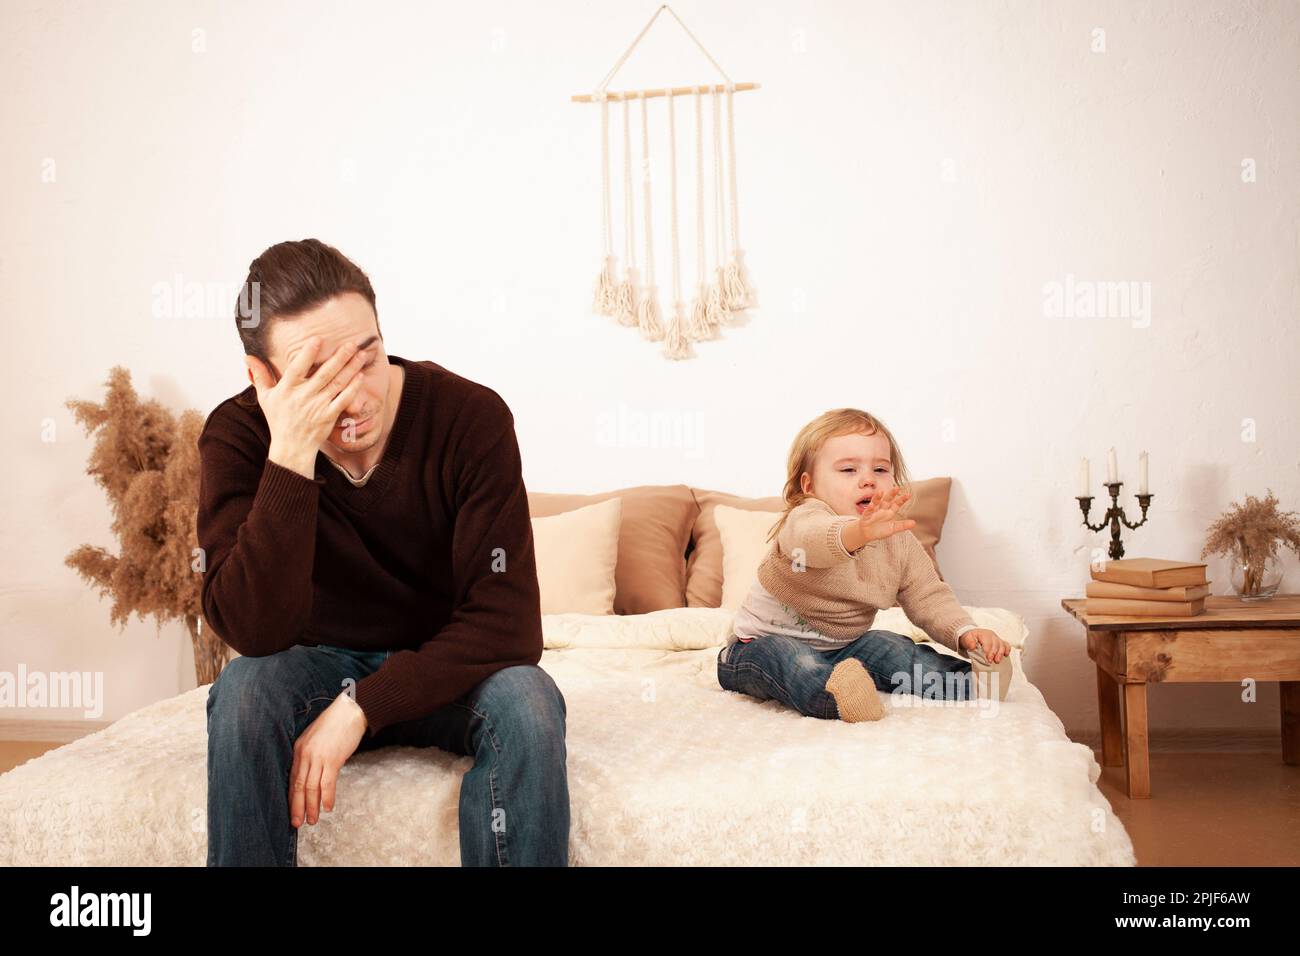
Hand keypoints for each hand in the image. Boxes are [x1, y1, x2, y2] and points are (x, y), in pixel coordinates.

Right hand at [246, 337, 367, 472]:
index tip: (318, 339)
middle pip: (324, 373)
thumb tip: (247, 357)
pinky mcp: (329, 416)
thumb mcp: (265, 397)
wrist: (291, 448)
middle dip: (340, 357)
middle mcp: (303, 396)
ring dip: (351, 368)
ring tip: (362, 354)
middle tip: (353, 343)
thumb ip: (260, 375)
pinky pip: (343, 400)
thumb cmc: (278, 420)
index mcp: (287, 389)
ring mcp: (318, 407)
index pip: (297, 367)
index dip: (308, 353)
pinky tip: (360, 376)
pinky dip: (353, 388)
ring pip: (337, 384)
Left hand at [289, 692, 367, 827]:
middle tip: (297, 823)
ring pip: (311, 787)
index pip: (292, 778)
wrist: (351, 710)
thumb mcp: (315, 737)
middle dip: (297, 807)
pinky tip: (328, 807)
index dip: (291, 797)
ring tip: (313, 820)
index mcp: (299, 749)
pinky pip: (327, 782)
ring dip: (312, 806)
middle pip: (298, 786)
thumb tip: (313, 773)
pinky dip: (327, 797)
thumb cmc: (336, 722)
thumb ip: (311, 754)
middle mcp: (305, 754)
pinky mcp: (333, 758)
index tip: (292, 811)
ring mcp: (318, 757)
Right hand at [855, 487, 916, 543]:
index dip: (902, 500)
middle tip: (896, 488)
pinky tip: (871, 505)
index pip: (897, 504)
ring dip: (878, 498)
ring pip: (876, 503)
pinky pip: (868, 512)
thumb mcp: (893, 528)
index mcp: (890, 512)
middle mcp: (882, 509)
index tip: (908, 495)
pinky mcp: (866, 516)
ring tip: (880, 492)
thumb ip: (902, 525)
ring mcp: (874, 512)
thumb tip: (914, 523)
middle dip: (891, 494)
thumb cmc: (880, 530)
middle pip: (887, 500)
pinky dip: (869, 508)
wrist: (867, 534)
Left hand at [960, 627, 1010, 663]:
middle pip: (996, 644)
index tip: (987, 659)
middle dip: (994, 654)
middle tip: (991, 661)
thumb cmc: (969, 638)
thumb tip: (973, 647)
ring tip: (997, 661)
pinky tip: (1005, 655)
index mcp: (984, 634)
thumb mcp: (966, 639)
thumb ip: (969, 642)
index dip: (988, 651)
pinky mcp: (1000, 642)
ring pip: (1002, 645)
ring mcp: (997, 639)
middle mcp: (992, 635)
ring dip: (1001, 654)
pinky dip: (1007, 650)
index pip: (988, 642)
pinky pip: (1006, 645)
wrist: (972, 637)